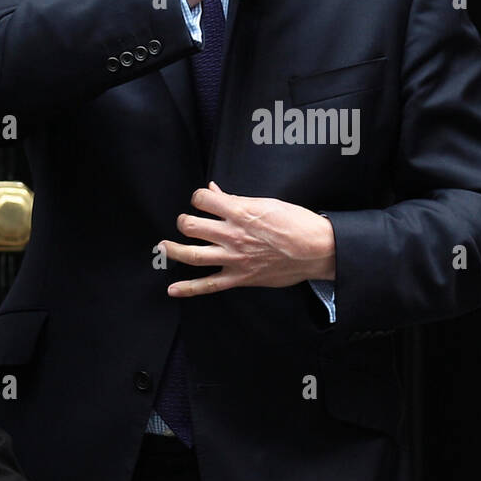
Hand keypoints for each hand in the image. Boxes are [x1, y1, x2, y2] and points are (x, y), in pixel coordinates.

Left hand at [158, 181, 335, 295]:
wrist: (317, 250)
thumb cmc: (296, 222)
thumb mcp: (266, 203)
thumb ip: (235, 199)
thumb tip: (214, 190)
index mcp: (240, 211)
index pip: (202, 199)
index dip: (198, 198)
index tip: (201, 202)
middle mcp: (233, 234)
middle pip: (191, 226)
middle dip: (183, 222)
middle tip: (186, 223)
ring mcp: (235, 258)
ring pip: (193, 255)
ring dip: (173, 250)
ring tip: (163, 246)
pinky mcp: (240, 278)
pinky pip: (209, 285)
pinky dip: (189, 288)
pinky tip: (172, 290)